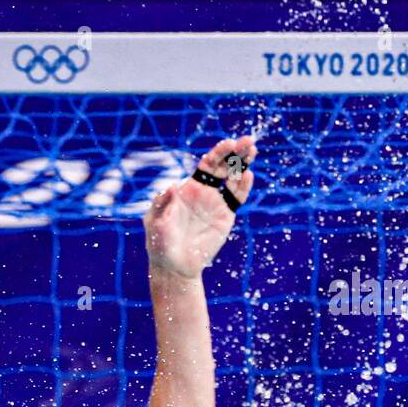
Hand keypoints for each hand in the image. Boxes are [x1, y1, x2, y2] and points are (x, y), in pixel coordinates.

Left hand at [144, 136, 256, 277]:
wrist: (174, 266)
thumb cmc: (159, 243)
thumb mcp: (155, 222)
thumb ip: (162, 203)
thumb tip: (171, 186)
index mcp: (188, 188)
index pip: (206, 164)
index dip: (218, 152)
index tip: (229, 144)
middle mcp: (204, 192)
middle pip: (223, 167)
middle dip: (235, 153)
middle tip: (248, 141)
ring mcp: (216, 203)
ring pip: (233, 179)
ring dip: (243, 164)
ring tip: (252, 150)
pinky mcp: (225, 217)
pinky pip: (236, 199)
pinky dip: (243, 186)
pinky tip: (248, 174)